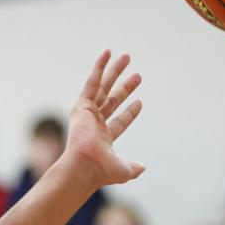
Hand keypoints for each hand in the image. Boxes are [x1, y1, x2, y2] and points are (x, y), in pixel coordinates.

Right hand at [59, 50, 144, 187]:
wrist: (85, 166)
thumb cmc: (101, 171)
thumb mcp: (123, 171)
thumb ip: (133, 168)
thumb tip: (142, 168)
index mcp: (103, 137)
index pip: (119, 121)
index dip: (130, 112)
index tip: (139, 102)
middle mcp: (94, 124)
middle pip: (113, 100)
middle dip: (125, 87)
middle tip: (137, 76)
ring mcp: (88, 113)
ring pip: (103, 87)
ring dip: (114, 72)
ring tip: (126, 57)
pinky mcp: (82, 105)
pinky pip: (92, 82)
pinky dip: (99, 67)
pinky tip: (107, 53)